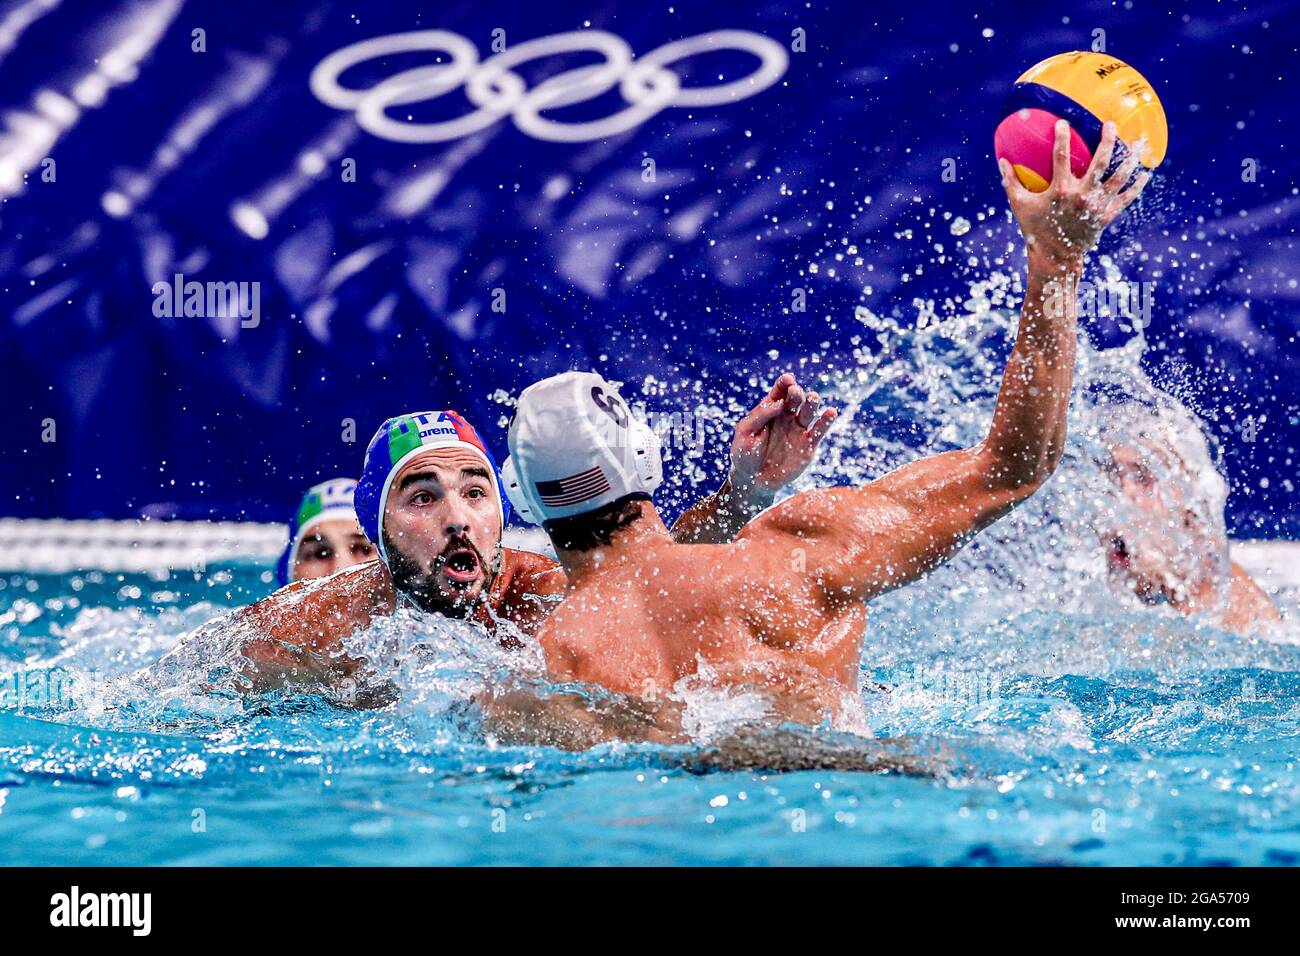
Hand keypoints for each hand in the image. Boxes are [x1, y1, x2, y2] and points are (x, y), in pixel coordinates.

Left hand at [728, 372, 836, 505]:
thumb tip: (778, 402)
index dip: (785, 383)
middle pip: (796, 399)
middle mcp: (787, 416)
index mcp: (770, 409)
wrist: (752, 481)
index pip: (780, 391)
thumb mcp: (744, 432)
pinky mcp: (808, 445)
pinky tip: (831, 412)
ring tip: (813, 398)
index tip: (788, 380)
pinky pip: (819, 431)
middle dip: (796, 393)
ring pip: (809, 412)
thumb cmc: (744, 454)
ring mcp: (798, 430)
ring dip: (812, 403)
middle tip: (795, 392)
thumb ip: (760, 415)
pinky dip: (826, 421)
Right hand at [998, 120, 1150, 266]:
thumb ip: (1011, 182)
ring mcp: (1096, 206)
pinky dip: (1137, 186)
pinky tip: (1145, 174)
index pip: (1061, 156)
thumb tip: (1002, 160)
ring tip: (1135, 145)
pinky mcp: (1106, 216)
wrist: (1055, 258)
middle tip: (1110, 125)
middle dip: (1108, 140)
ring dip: (1129, 160)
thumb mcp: (1020, 206)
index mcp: (1060, 190)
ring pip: (1119, 177)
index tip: (1063, 123)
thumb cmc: (1036, 230)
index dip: (1062, 137)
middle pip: (1100, 161)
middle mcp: (1081, 195)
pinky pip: (1126, 198)